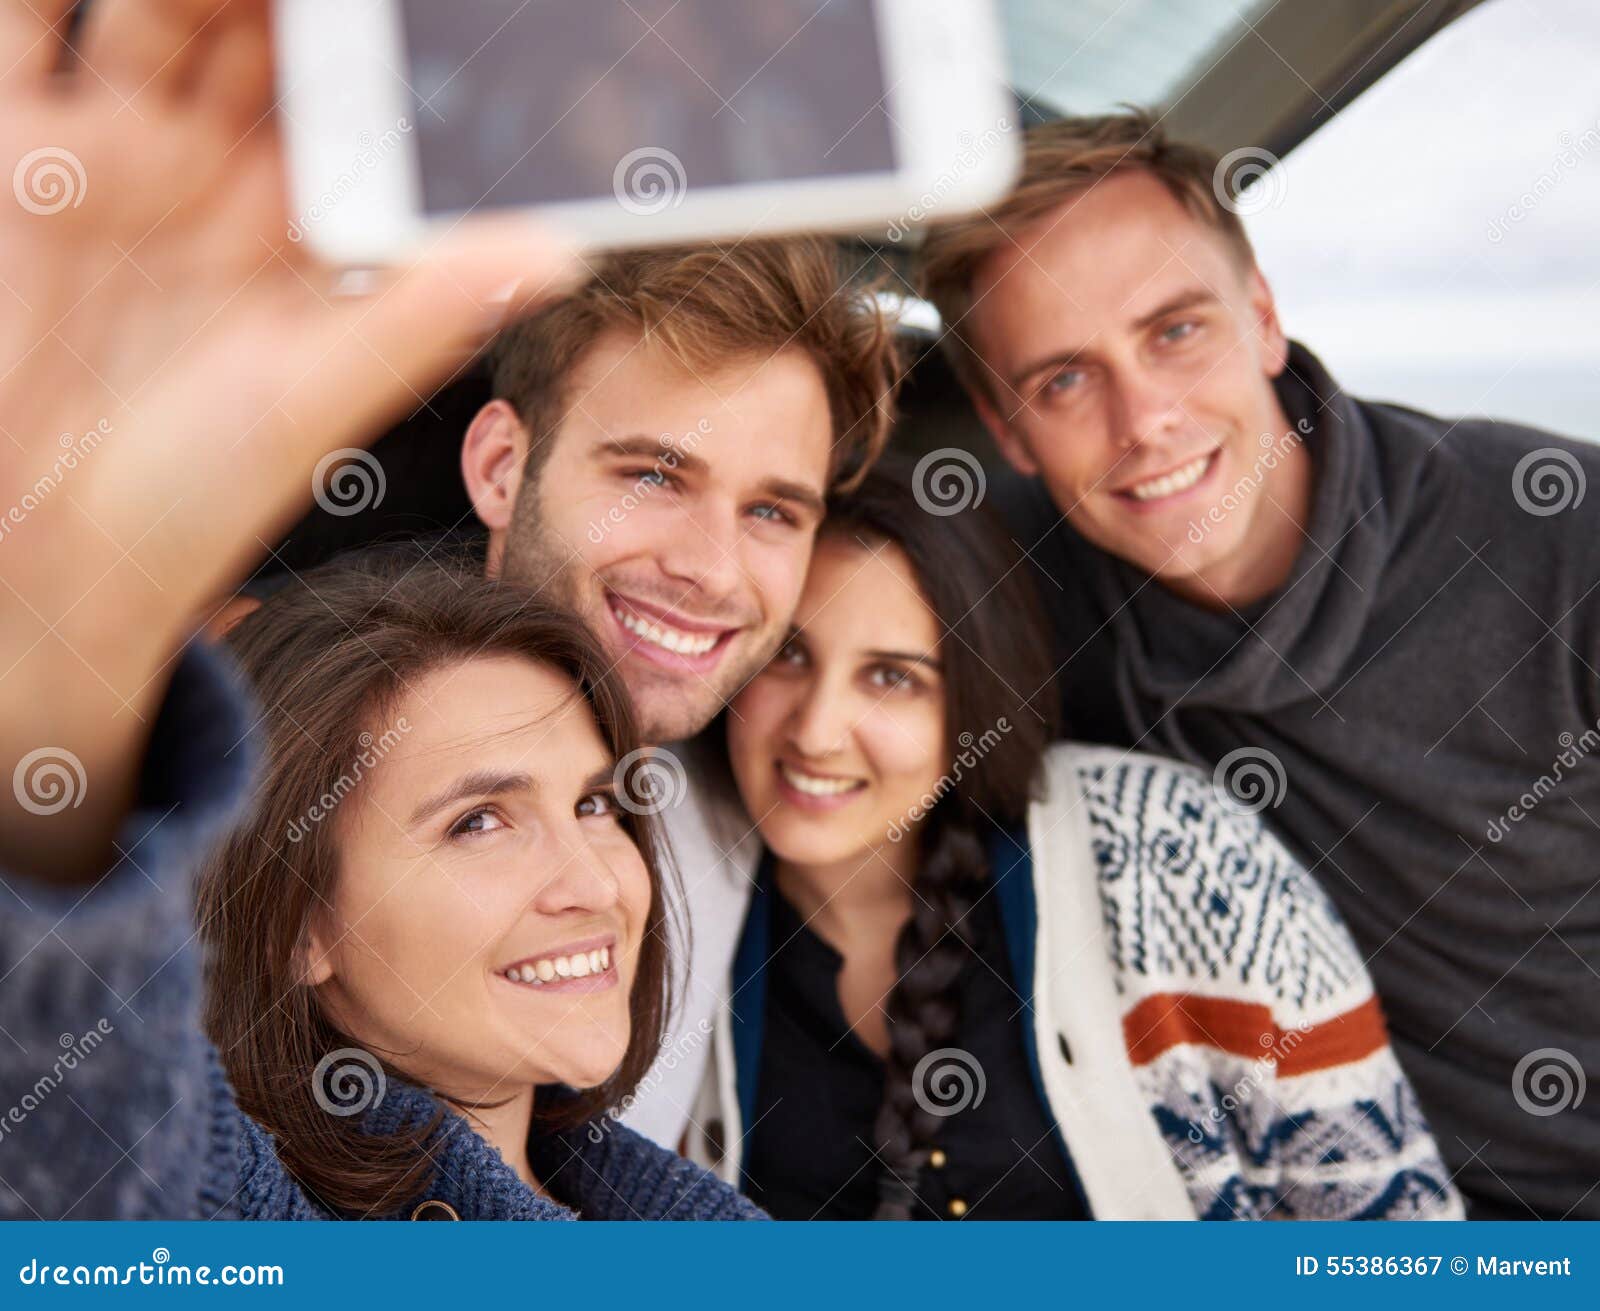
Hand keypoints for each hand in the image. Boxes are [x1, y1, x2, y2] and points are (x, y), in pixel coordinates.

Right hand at [0, 0, 579, 880]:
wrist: (56, 555)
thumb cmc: (202, 493)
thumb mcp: (322, 394)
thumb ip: (426, 312)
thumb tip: (556, 252)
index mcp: (304, 213)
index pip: (352, 82)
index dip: (374, 25)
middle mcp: (217, 167)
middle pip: (259, 24)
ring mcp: (117, 150)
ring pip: (152, 2)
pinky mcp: (19, 150)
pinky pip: (24, 24)